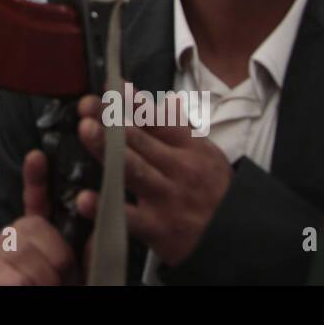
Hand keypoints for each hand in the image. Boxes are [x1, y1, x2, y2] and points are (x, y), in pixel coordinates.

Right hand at [0, 150, 78, 285]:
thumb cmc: (55, 292)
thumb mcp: (80, 277)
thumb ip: (86, 252)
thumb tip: (92, 230)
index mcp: (39, 237)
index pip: (38, 200)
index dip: (37, 177)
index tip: (38, 156)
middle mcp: (14, 239)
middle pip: (34, 224)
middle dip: (57, 256)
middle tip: (60, 280)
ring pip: (26, 250)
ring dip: (43, 277)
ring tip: (42, 288)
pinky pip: (13, 274)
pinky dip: (25, 285)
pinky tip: (23, 288)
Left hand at [73, 92, 230, 266]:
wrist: (239, 239)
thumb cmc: (215, 193)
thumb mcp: (206, 156)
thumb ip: (180, 129)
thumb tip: (166, 99)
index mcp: (190, 147)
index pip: (158, 119)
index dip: (134, 101)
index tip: (113, 85)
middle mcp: (178, 168)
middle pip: (140, 139)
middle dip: (111, 119)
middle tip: (87, 104)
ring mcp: (167, 197)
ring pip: (133, 168)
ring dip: (107, 148)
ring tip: (87, 129)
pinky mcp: (158, 228)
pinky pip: (129, 218)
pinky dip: (105, 208)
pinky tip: (85, 199)